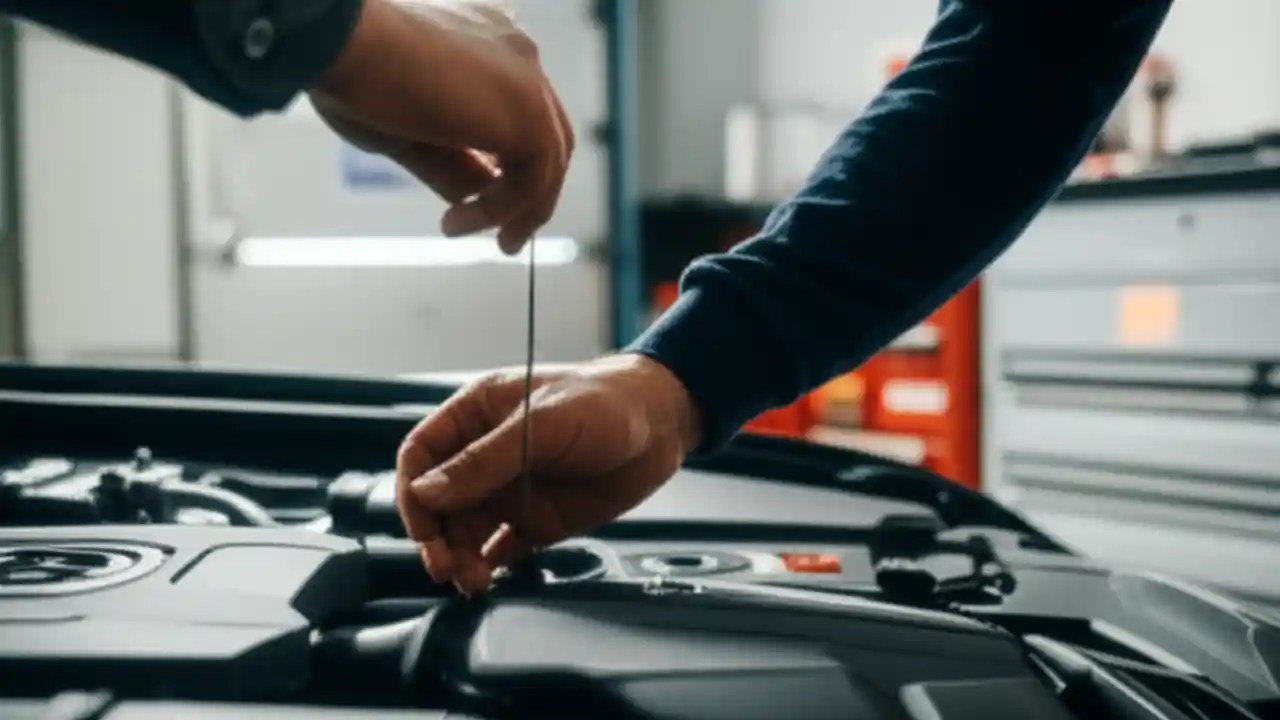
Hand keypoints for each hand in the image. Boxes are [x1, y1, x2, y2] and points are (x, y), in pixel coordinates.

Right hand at [310, 0, 573, 252]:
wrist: (338, 39)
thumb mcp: (409, 130)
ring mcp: (527, 77)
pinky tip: (459, 222)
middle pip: (545, 133)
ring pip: (546, 158)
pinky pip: (535, 177)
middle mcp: (516, 52)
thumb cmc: (352, 72)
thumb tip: (478, 199)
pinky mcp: (528, 110)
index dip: (509, 161)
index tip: (483, 198)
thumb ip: (452, 163)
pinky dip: (503, 209)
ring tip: (486, 239)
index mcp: (491, 41)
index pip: (517, 110)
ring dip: (518, 210)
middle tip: (506, 235)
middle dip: (528, 190)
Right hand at [396, 355, 702, 593]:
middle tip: (446, 565)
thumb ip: (485, 461)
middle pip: (438, 503)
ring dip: (461, 558)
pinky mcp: (537, 521)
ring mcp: (510, 490)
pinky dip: (490, 566)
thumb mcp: (543, 424)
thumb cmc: (606, 402)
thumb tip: (427, 492)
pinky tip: (493, 578)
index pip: (422, 456)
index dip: (414, 492)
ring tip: (474, 580)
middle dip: (436, 536)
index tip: (424, 524)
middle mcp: (485, 456)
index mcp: (476, 416)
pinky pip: (500, 550)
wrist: (662, 424)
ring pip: (465, 532)